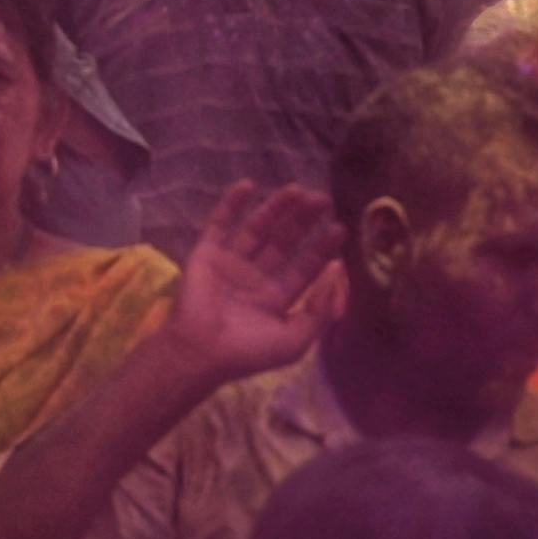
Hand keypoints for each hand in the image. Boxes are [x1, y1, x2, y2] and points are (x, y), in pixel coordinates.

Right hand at [167, 182, 344, 377]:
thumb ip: (320, 312)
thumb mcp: (294, 341)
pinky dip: (231, 204)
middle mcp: (255, 278)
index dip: (321, 248)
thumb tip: (338, 270)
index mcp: (275, 298)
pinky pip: (219, 224)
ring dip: (275, 207)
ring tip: (296, 189)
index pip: (304, 267)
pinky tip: (248, 184)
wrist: (198, 354)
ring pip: (257, 228)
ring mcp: (230, 264)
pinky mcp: (206, 255)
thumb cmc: (246, 352)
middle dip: (303, 221)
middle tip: (322, 199)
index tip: (338, 228)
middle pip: (284, 241)